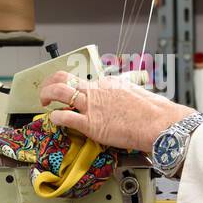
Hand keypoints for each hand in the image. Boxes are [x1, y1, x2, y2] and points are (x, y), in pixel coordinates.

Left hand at [38, 70, 194, 152]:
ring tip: (43, 102)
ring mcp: (92, 106)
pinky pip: (64, 117)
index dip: (74, 87)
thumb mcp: (137, 94)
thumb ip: (125, 95)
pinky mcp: (90, 124)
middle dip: (49, 84)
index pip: (84, 81)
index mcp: (108, 83)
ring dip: (46, 95)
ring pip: (59, 92)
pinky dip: (55, 118)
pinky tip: (54, 120)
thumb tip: (126, 99)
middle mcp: (97, 90)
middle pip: (64, 78)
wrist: (159, 123)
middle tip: (46, 93)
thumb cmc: (154, 112)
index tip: (72, 94)